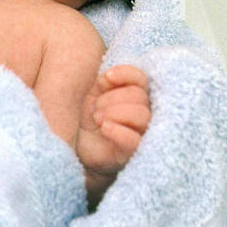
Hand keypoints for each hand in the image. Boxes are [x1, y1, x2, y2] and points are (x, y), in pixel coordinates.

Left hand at [76, 65, 150, 201]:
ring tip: (97, 119)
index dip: (125, 74)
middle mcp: (143, 112)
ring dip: (114, 113)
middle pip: (138, 96)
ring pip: (141, 115)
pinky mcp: (132, 152)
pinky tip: (105, 128)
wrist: (83, 147)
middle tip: (95, 109)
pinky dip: (118, 131)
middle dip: (112, 99)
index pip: (141, 78)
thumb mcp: (95, 94)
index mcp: (136, 95)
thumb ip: (105, 81)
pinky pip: (134, 140)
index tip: (107, 78)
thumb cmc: (94, 117)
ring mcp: (141, 133)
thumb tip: (109, 76)